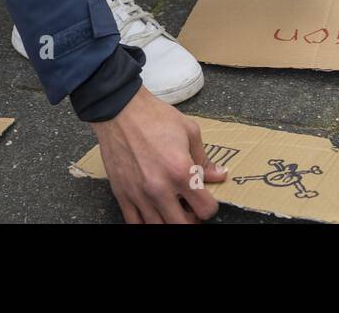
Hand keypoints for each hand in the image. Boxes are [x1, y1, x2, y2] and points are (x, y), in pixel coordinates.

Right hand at [91, 88, 224, 223]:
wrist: (120, 111)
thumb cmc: (154, 117)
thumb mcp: (189, 131)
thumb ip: (204, 158)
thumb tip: (218, 175)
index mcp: (181, 171)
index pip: (205, 209)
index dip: (210, 206)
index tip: (207, 199)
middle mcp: (160, 188)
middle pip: (183, 225)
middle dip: (193, 219)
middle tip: (192, 209)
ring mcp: (139, 195)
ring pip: (158, 228)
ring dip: (171, 221)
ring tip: (173, 209)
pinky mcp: (122, 195)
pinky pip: (134, 223)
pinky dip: (147, 222)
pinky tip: (154, 212)